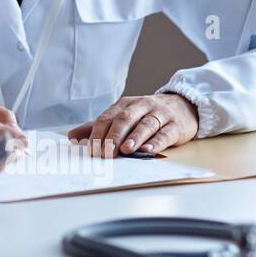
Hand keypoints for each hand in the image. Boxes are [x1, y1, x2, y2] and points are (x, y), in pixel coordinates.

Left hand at [66, 93, 198, 156]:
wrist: (183, 106)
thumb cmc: (147, 114)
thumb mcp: (123, 116)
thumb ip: (99, 126)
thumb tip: (72, 136)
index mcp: (125, 104)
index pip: (107, 117)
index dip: (98, 133)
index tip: (91, 150)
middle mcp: (142, 106)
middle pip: (125, 119)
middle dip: (114, 136)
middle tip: (106, 152)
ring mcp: (160, 114)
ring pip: (145, 124)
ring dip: (134, 137)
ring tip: (126, 150)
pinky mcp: (176, 125)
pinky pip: (165, 133)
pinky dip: (156, 142)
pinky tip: (148, 150)